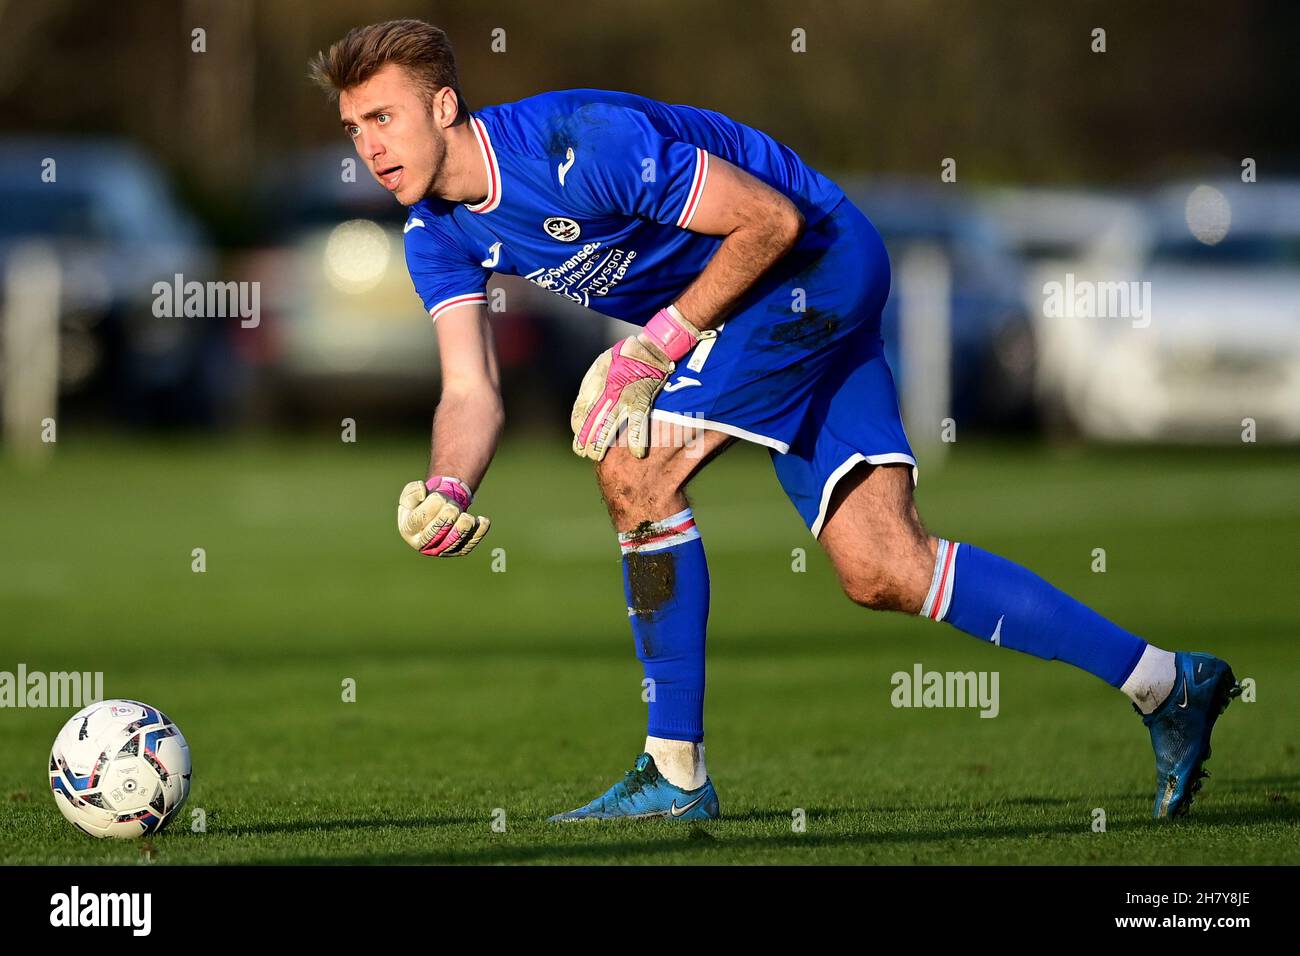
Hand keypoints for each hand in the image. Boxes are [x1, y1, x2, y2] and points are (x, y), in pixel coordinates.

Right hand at [397, 476, 489, 556]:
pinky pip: (470, 543)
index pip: (418, 520)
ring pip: (454, 540)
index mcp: (408, 530)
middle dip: (447, 515)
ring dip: (463, 524)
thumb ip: (413, 491)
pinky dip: (479, 531)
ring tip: (465, 514)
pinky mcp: (458, 550)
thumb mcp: (411, 494)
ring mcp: (442, 549)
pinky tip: (481, 520)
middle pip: (436, 533)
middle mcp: (423, 544)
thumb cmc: (423, 502)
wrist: (438, 512)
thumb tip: (423, 493)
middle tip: (451, 506)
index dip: (430, 506)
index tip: (438, 496)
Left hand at [571, 306, 699, 460]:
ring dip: (602, 444)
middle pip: (591, 422)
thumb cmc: (625, 356)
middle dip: (587, 441)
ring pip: (609, 426)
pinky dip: (638, 439)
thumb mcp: (601, 365)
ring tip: (598, 457)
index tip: (578, 441)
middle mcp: (606, 392)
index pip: (580, 411)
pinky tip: (636, 454)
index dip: (578, 429)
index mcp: (595, 383)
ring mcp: (624, 397)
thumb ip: (591, 387)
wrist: (650, 347)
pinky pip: (639, 422)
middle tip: (586, 454)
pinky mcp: (642, 399)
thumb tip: (583, 411)